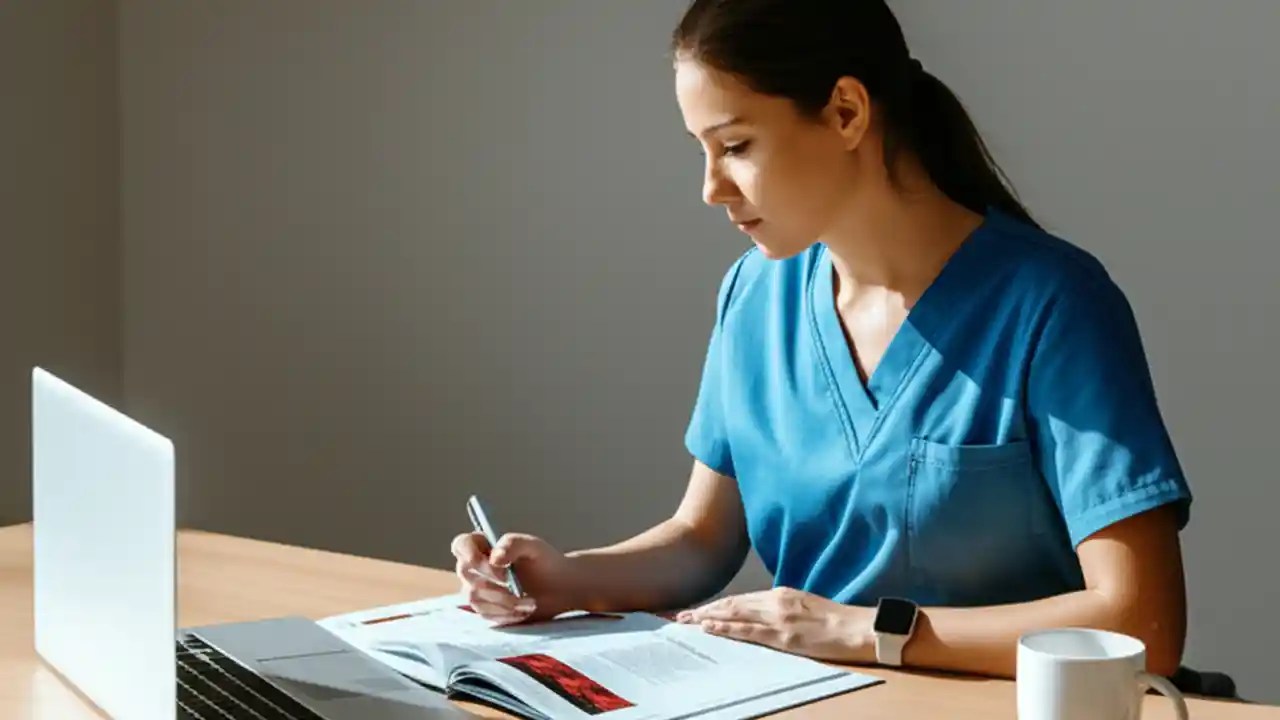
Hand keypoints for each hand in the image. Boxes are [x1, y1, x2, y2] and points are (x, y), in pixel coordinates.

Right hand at [450, 531, 583, 625]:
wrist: (558, 587)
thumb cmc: (545, 561)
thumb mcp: (534, 546)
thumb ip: (514, 543)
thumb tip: (495, 557)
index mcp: (482, 545)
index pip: (461, 545)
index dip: (470, 554)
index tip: (494, 564)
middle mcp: (473, 567)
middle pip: (467, 575)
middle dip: (494, 584)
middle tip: (518, 588)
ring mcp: (477, 590)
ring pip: (475, 598)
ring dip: (503, 602)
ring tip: (530, 603)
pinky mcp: (485, 609)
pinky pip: (486, 614)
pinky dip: (507, 614)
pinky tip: (524, 611)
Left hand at [675, 587, 874, 663]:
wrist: (860, 628)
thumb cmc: (838, 621)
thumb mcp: (807, 606)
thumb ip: (784, 607)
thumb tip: (765, 614)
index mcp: (782, 594)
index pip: (742, 599)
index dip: (718, 604)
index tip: (699, 609)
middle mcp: (776, 602)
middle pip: (732, 604)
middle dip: (705, 609)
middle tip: (680, 614)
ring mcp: (779, 618)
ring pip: (734, 615)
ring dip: (708, 618)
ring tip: (686, 621)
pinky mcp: (784, 636)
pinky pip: (748, 632)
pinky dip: (726, 629)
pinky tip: (709, 628)